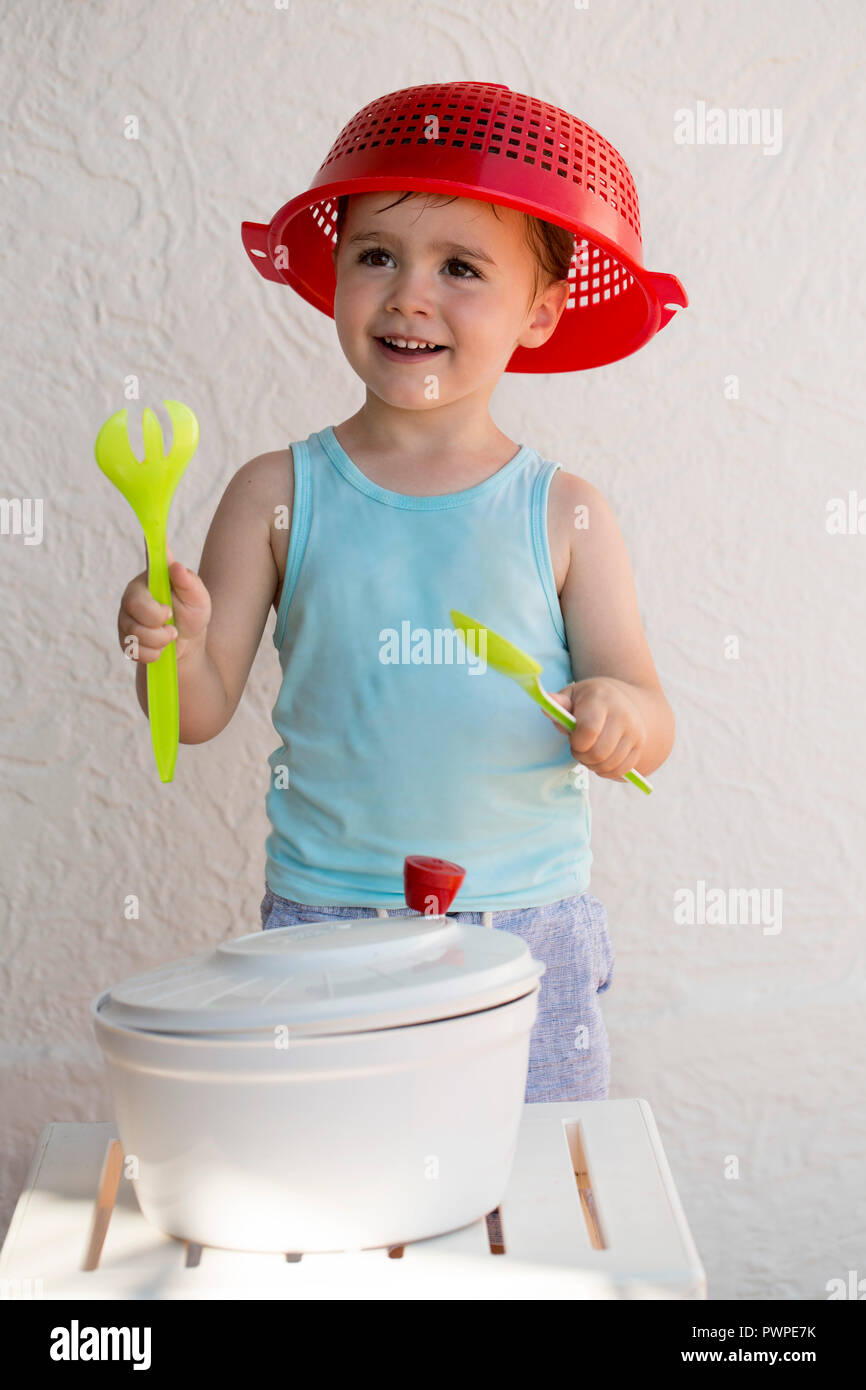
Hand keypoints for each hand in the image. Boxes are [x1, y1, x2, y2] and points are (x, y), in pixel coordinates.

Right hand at [117, 539, 211, 663]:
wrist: (186, 645)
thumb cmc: (191, 616)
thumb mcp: (198, 600)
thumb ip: (190, 583)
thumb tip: (177, 566)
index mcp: (153, 577)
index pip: (150, 557)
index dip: (150, 544)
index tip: (151, 532)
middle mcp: (134, 594)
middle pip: (133, 604)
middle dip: (156, 619)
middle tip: (171, 622)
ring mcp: (126, 616)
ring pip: (134, 631)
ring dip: (159, 640)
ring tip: (170, 636)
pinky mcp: (124, 637)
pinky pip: (133, 649)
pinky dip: (152, 653)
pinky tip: (160, 648)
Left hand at [543, 677, 646, 781]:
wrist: (622, 699)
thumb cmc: (589, 700)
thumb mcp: (572, 695)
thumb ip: (559, 704)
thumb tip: (548, 704)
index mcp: (601, 700)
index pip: (588, 731)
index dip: (576, 742)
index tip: (573, 738)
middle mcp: (622, 715)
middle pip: (598, 753)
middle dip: (582, 757)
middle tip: (579, 749)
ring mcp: (634, 732)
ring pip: (609, 765)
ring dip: (593, 766)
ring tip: (589, 753)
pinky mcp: (639, 746)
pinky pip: (621, 771)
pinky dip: (606, 772)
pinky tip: (601, 760)